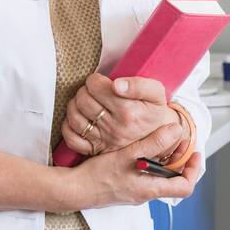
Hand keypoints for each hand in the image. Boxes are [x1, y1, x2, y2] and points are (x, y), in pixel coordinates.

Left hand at [62, 73, 181, 158]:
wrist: (160, 138)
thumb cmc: (155, 112)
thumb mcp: (156, 93)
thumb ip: (139, 85)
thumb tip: (116, 84)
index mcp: (128, 111)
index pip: (95, 86)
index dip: (94, 79)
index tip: (101, 81)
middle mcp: (114, 127)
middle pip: (82, 100)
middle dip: (85, 90)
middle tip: (94, 91)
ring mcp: (104, 140)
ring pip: (74, 117)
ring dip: (75, 105)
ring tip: (86, 102)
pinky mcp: (96, 150)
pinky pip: (72, 139)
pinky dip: (69, 127)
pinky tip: (79, 119)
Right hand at [73, 122, 204, 208]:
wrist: (73, 189)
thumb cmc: (97, 177)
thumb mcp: (128, 155)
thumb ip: (154, 143)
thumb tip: (175, 131)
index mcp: (150, 189)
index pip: (184, 187)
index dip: (193, 170)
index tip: (194, 153)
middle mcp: (145, 193)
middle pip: (173, 179)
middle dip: (178, 159)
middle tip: (177, 140)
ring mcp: (136, 191)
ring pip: (159, 175)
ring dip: (163, 158)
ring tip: (160, 139)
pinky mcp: (126, 186)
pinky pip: (145, 174)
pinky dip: (149, 161)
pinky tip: (140, 147)